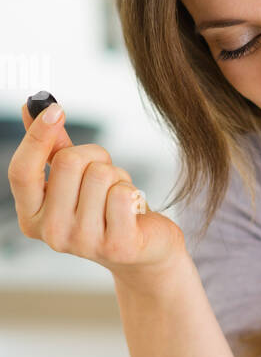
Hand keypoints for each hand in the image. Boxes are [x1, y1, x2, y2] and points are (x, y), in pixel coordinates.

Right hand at [9, 101, 183, 273]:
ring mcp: (83, 243)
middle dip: (94, 156)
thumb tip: (33, 105)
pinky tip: (132, 211)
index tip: (55, 109)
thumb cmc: (105, 208)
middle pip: (68, 162)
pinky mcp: (116, 246)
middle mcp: (52, 233)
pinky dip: (133, 192)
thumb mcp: (74, 179)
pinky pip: (123, 193)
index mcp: (32, 217)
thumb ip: (51, 146)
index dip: (36, 136)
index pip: (21, 171)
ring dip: (117, 176)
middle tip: (105, 176)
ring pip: (100, 174)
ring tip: (118, 197)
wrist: (143, 250)